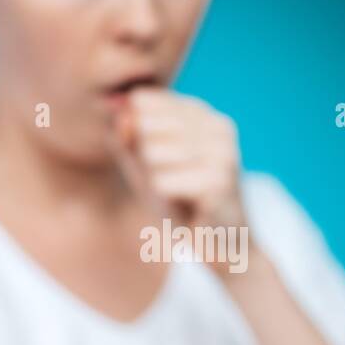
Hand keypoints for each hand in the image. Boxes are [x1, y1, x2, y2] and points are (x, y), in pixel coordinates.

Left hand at [112, 88, 245, 229]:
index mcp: (201, 112)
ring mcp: (222, 151)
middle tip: (171, 182)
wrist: (218, 242)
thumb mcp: (145, 164)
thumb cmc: (179, 199)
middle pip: (144, 127)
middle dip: (146, 162)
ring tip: (179, 193)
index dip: (135, 137)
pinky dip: (165, 200)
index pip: (141, 102)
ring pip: (151, 153)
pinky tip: (188, 206)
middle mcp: (217, 125)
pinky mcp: (219, 182)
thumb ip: (128, 137)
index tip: (161, 162)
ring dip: (156, 181)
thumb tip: (122, 116)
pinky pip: (161, 183)